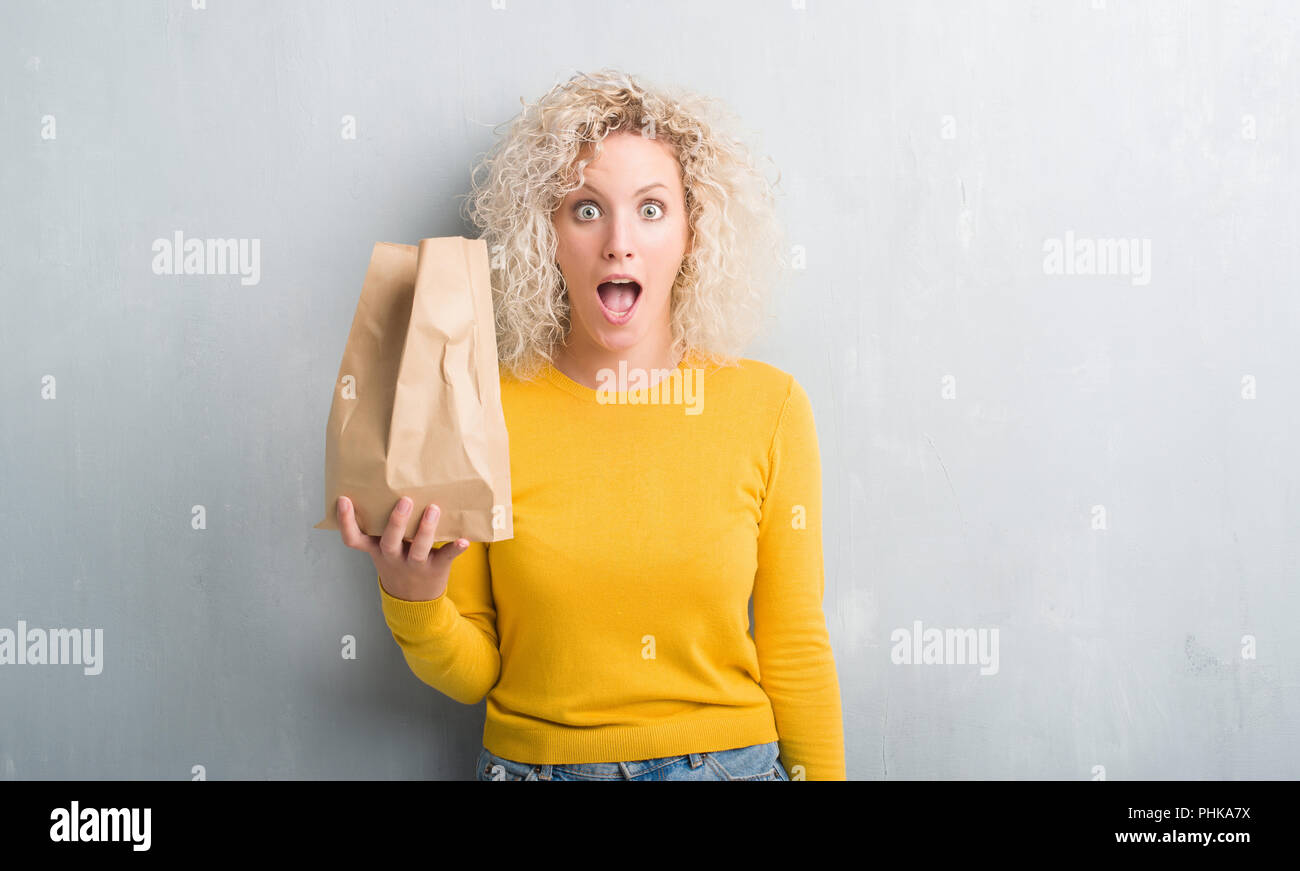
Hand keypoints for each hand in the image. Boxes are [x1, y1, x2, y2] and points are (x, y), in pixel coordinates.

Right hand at [336, 495, 469, 601]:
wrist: (413, 601)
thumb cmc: (398, 562)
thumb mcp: (383, 548)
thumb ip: (383, 526)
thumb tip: (388, 486)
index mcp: (377, 550)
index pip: (354, 539)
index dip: (346, 521)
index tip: (344, 500)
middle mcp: (393, 558)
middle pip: (390, 542)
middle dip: (397, 522)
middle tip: (405, 501)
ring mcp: (414, 564)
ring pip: (418, 549)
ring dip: (425, 529)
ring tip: (433, 509)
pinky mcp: (435, 568)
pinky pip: (445, 557)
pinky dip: (454, 549)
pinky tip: (463, 540)